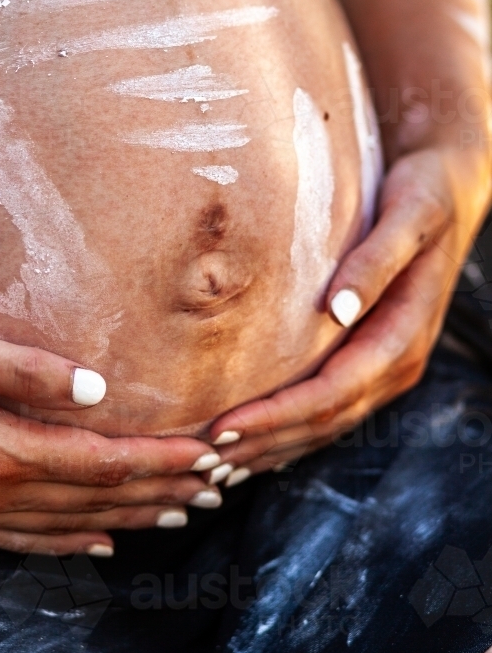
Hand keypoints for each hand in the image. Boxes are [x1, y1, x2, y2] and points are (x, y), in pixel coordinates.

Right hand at [0, 307, 221, 553]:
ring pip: (66, 527)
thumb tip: (94, 388)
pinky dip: (69, 547)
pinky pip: (21, 545)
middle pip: (93, 500)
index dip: (159, 460)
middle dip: (161, 493)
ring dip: (129, 520)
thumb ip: (17, 367)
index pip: (99, 461)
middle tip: (218, 487)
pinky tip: (97, 546)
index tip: (208, 454)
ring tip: (181, 514)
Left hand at [208, 145, 490, 483]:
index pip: (332, 393)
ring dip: (273, 448)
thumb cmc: (424, 195)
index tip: (223, 428)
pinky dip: (289, 430)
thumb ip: (377, 261)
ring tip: (216, 465)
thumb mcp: (410, 217)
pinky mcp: (372, 360)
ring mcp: (386, 368)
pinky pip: (329, 408)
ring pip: (325, 425)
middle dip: (265, 444)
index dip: (277, 416)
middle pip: (324, 422)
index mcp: (404, 337)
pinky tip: (253, 440)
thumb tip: (338, 310)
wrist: (450, 186)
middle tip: (201, 460)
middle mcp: (397, 364)